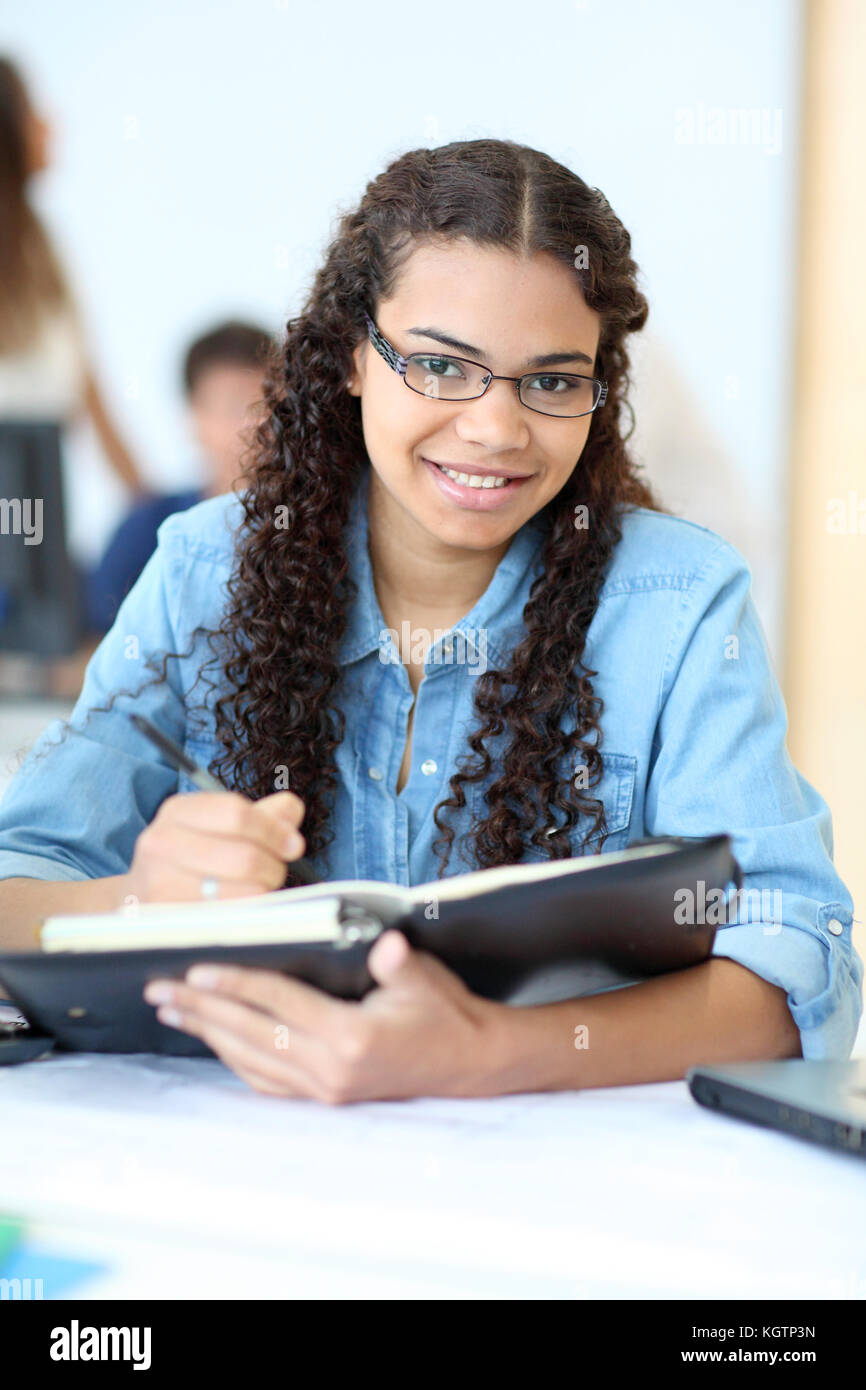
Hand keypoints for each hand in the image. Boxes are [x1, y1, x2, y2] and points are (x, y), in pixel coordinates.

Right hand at [125, 789, 305, 902]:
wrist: (139, 897)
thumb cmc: (189, 858)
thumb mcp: (219, 826)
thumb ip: (261, 815)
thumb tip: (291, 809)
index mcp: (178, 811)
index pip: (237, 813)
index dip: (274, 831)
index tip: (293, 845)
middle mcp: (161, 842)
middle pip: (244, 856)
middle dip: (273, 867)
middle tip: (275, 873)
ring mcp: (159, 882)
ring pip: (240, 891)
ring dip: (263, 893)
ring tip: (259, 891)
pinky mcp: (168, 920)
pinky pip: (227, 919)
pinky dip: (246, 915)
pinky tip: (244, 909)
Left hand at [142, 930, 508, 1102]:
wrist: (470, 1061)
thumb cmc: (445, 1012)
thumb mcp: (426, 979)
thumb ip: (397, 962)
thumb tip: (383, 943)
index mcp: (351, 1038)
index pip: (277, 1004)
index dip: (235, 983)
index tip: (195, 968)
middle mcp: (331, 1070)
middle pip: (250, 1033)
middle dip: (201, 1009)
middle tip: (160, 990)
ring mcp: (326, 1089)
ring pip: (250, 1059)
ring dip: (209, 1032)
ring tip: (173, 1010)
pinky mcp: (326, 1097)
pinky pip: (267, 1079)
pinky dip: (235, 1057)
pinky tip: (215, 1038)